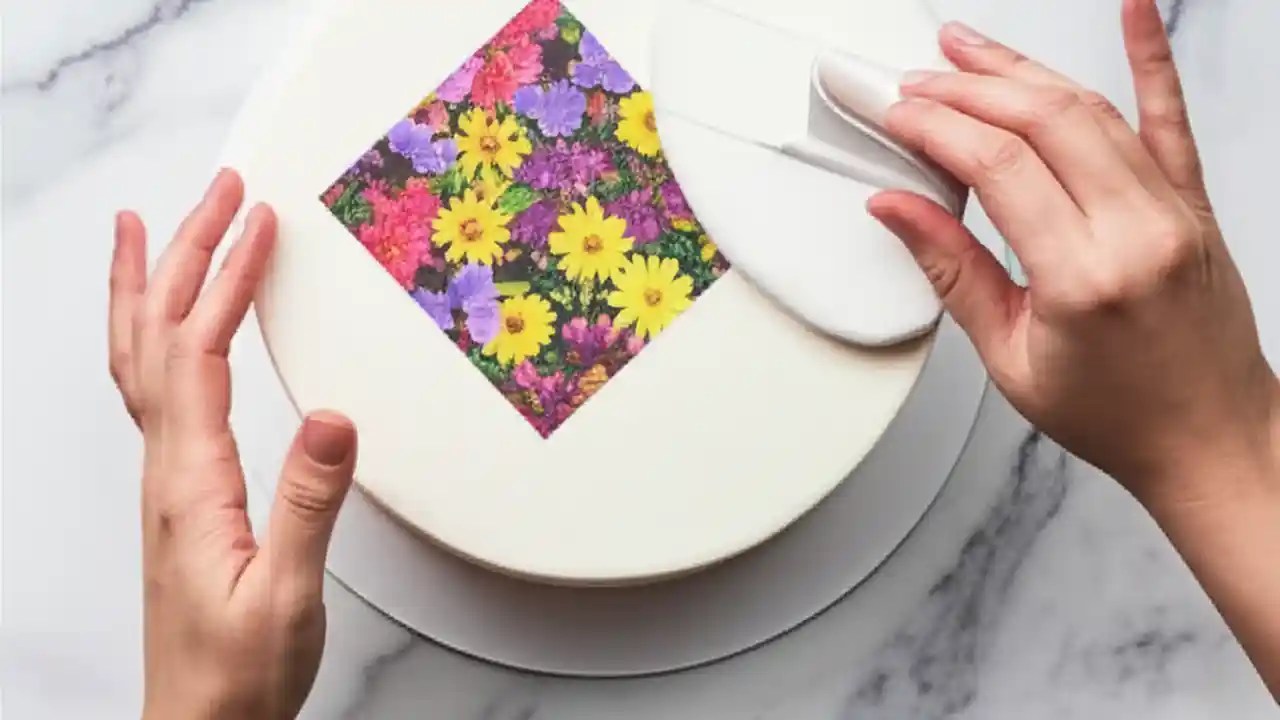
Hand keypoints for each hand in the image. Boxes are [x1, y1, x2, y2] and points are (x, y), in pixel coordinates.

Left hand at [109, 170, 357, 718]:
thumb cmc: (238, 672)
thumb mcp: (286, 592)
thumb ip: (309, 502)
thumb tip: (330, 414)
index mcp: (191, 481)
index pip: (199, 353)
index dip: (226, 280)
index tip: (258, 224)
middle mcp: (166, 469)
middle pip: (157, 337)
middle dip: (183, 253)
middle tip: (216, 193)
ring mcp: (166, 478)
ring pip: (142, 359)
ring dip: (149, 284)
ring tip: (151, 228)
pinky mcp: (179, 491)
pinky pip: (153, 389)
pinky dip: (152, 335)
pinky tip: (165, 329)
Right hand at [871, 0, 1277, 509]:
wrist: (1212, 439)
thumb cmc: (1118, 415)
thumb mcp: (1010, 357)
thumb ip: (952, 272)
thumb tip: (898, 210)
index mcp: (1083, 277)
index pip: (995, 167)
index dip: (934, 126)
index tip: (894, 111)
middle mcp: (1137, 231)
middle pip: (1040, 120)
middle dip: (965, 87)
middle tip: (915, 80)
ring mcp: (1173, 210)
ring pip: (1090, 107)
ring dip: (1020, 68)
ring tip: (967, 48)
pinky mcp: (1195, 202)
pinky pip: (1172, 116)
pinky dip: (1153, 56)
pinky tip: (1136, 9)